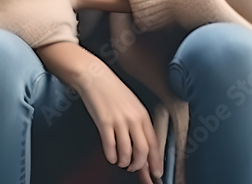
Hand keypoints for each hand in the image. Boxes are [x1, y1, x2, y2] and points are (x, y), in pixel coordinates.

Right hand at [77, 66, 161, 181]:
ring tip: (120, 161)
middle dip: (138, 166)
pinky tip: (110, 156)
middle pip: (142, 151)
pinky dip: (111, 157)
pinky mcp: (103, 122)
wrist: (95, 76)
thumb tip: (143, 149)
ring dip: (123, 162)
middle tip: (132, 169)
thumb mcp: (132, 106)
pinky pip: (110, 147)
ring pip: (126, 152)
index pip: (154, 144)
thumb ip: (138, 126)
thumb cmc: (113, 91)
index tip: (156, 174)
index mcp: (143, 115)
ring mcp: (118, 121)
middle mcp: (133, 119)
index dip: (156, 162)